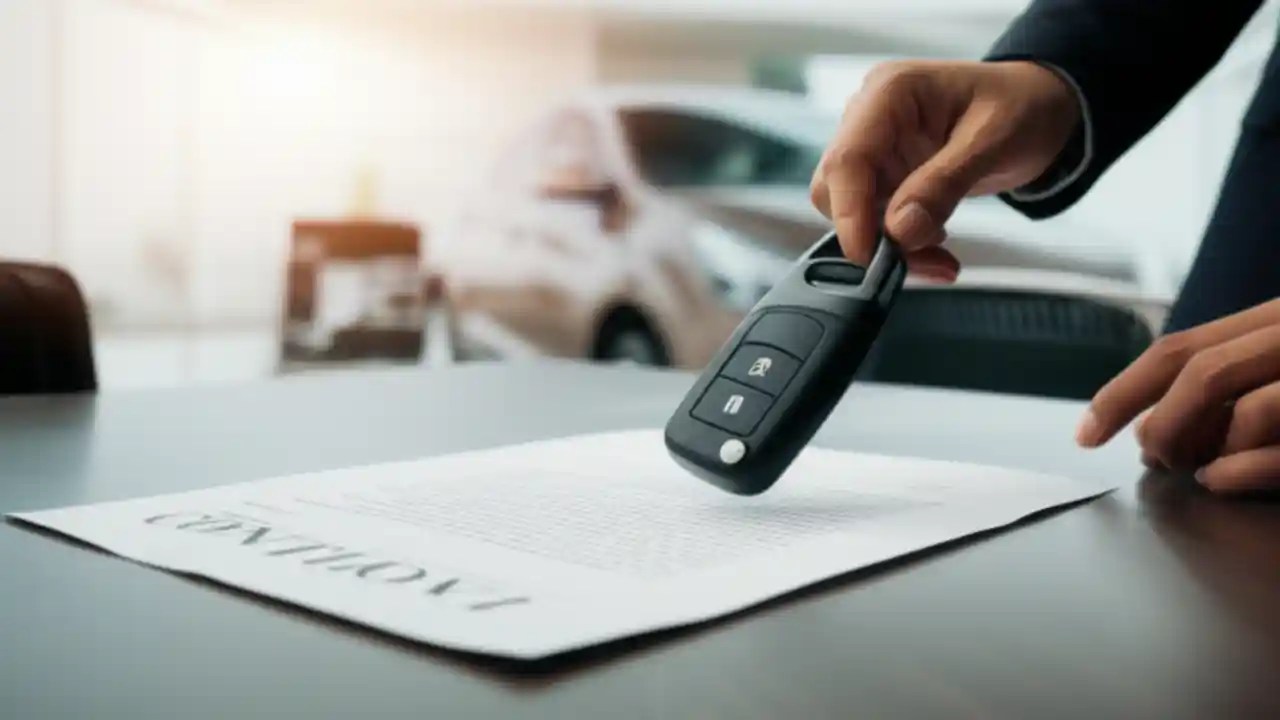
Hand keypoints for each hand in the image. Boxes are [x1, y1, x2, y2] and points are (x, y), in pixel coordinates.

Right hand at [810, 60, 1080, 279]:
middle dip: (872, 235)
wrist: (1039, 107)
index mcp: (890, 93)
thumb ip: (944, 184)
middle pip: (837, 189)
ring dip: (890, 246)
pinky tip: (936, 249)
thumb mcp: (993, 141)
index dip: (850, 213)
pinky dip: (902, 245)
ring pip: (852, 212)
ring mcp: (874, 149)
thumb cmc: (1022, 106)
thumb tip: (900, 230)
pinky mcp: (884, 176)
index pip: (847, 159)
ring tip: (939, 260)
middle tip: (923, 261)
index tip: (870, 256)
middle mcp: (869, 118)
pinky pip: (875, 220)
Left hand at [1077, 299, 1279, 493]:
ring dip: (1209, 450)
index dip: (1122, 393)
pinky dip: (1239, 473)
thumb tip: (1148, 431)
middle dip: (1163, 428)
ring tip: (1202, 472)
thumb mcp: (1268, 365)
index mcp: (1275, 319)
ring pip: (1247, 411)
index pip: (1180, 348)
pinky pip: (1279, 454)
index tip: (1086, 434)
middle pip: (1203, 372)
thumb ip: (1222, 381)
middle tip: (1156, 462)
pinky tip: (1221, 482)